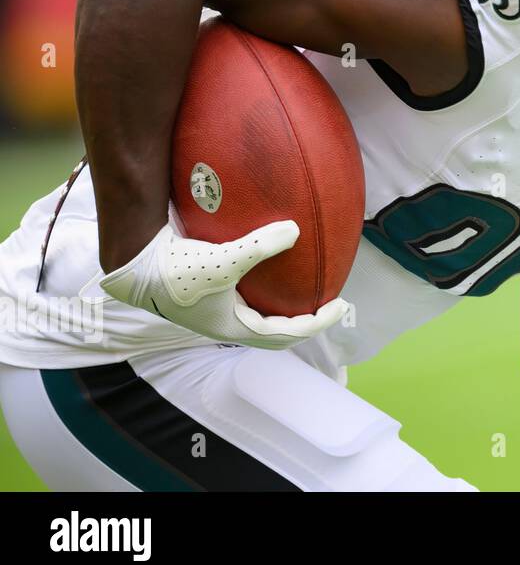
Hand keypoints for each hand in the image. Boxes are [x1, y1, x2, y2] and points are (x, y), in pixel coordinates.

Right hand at [99, 220, 348, 348]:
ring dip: (284, 302)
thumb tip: (295, 230)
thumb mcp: (222, 260)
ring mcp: (216, 307)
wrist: (133, 263)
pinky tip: (272, 254)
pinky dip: (264, 281)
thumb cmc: (176, 269)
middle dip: (305, 319)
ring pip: (260, 311)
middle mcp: (226, 321)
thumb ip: (259, 247)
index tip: (341, 306)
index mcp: (233, 328)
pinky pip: (246, 289)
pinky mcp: (208, 288)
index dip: (318, 323)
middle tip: (330, 301)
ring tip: (306, 283)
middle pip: (276, 329)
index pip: (287, 334)